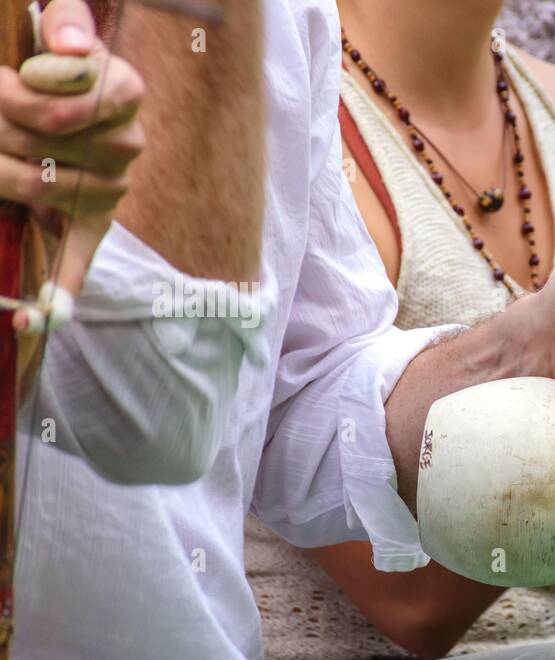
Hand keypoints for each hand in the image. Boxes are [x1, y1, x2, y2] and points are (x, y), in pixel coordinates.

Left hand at [0, 0, 144, 310]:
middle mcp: (127, 143)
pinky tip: (38, 320)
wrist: (59, 85)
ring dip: (4, 174)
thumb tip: (67, 53)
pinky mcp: (90, 220)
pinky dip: (59, 291)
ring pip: (50, 187)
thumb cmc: (52, 55)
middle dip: (3, 130)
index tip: (6, 86)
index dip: (29, 102)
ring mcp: (111, 186)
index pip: (71, 109)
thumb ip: (68, 25)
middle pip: (51, 147)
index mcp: (125, 93)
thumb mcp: (62, 27)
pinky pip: (80, 258)